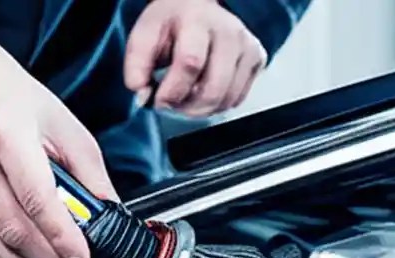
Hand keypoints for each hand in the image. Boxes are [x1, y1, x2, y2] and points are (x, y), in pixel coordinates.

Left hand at [125, 0, 267, 116]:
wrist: (197, 7)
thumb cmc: (171, 23)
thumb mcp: (144, 37)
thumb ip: (136, 67)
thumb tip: (143, 97)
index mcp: (198, 20)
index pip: (191, 63)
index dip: (173, 91)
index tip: (158, 100)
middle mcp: (229, 31)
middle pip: (213, 89)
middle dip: (187, 108)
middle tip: (171, 105)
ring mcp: (248, 46)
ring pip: (227, 99)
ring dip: (202, 110)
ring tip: (186, 97)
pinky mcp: (258, 59)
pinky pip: (238, 99)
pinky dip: (218, 105)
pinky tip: (204, 91)